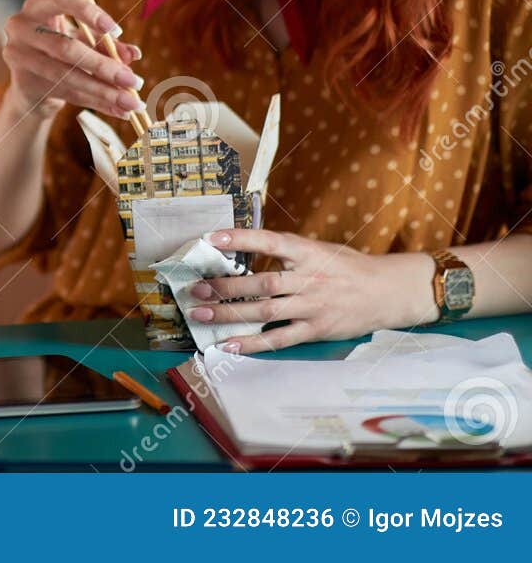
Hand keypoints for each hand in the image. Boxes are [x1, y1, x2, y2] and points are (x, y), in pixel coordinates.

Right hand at [0, 0, 142, 122]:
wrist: (32, 79)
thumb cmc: (63, 48)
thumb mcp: (85, 39)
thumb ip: (108, 43)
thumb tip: (132, 55)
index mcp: (38, 5)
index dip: (89, 13)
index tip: (116, 30)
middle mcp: (21, 27)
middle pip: (65, 48)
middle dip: (104, 66)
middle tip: (134, 81)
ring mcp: (18, 56)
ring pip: (66, 76)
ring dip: (103, 91)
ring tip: (131, 101)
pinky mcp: (22, 83)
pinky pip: (64, 93)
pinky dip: (96, 102)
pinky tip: (119, 110)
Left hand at [189, 229, 437, 352]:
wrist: (389, 292)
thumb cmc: (348, 267)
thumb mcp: (319, 249)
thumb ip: (286, 252)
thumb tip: (243, 249)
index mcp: (307, 252)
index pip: (269, 242)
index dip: (240, 239)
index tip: (211, 237)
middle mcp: (308, 279)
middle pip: (261, 283)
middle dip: (224, 286)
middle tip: (195, 288)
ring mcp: (312, 306)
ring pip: (264, 311)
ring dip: (229, 314)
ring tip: (201, 314)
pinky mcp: (316, 330)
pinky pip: (279, 339)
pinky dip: (252, 343)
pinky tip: (229, 345)